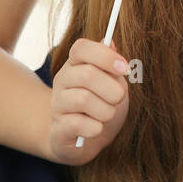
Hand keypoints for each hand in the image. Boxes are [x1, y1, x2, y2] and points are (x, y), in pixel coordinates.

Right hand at [48, 37, 130, 164]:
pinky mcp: (58, 129)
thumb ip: (112, 64)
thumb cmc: (103, 105)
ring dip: (106, 110)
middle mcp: (62, 81)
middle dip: (112, 89)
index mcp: (75, 64)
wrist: (86, 139)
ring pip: (83, 100)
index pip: (81, 47)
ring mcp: (57, 105)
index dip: (105, 56)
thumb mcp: (113, 83)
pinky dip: (96, 127)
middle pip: (87, 74)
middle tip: (118, 98)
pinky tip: (97, 128)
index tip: (125, 68)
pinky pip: (78, 124)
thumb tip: (110, 42)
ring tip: (107, 115)